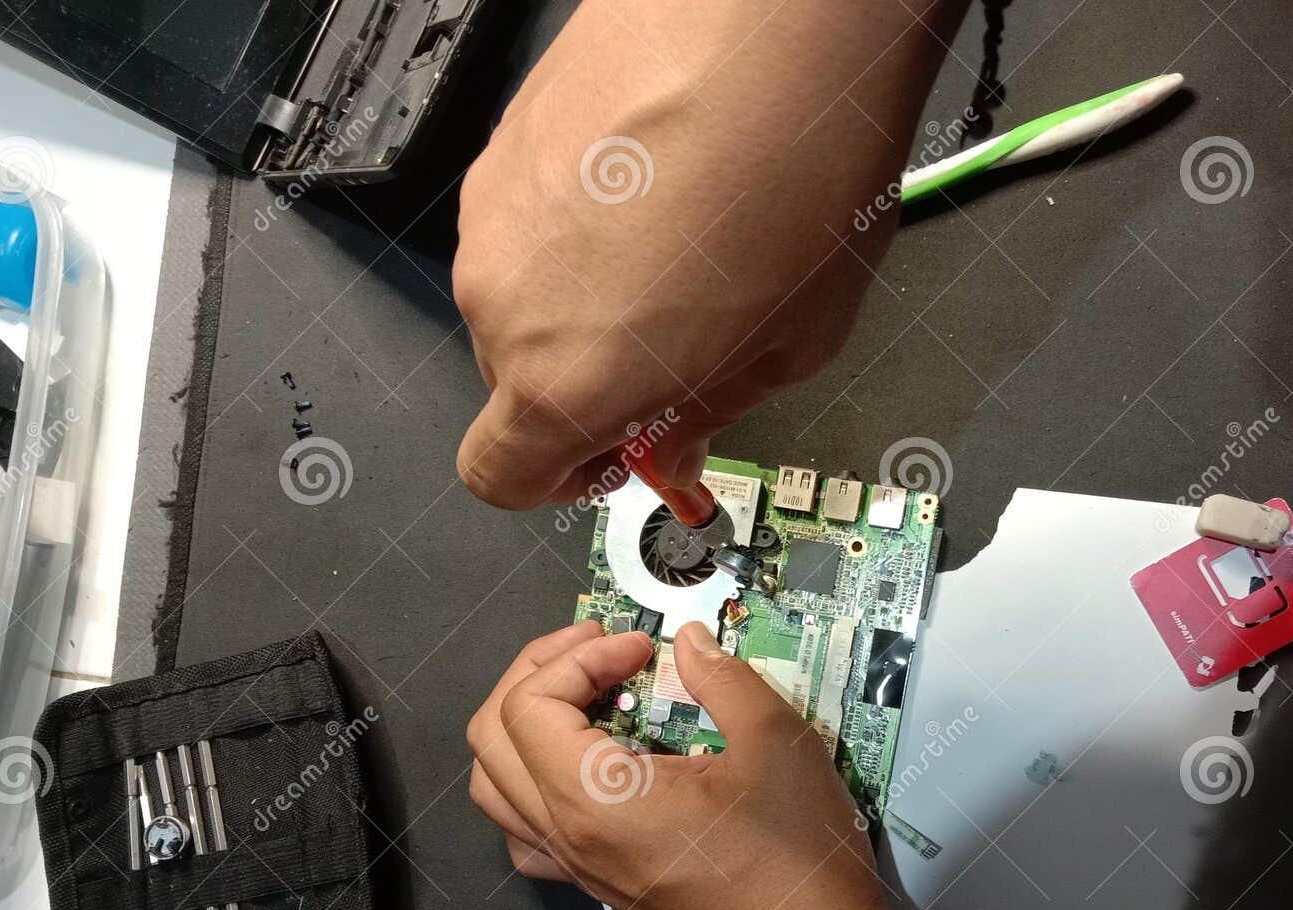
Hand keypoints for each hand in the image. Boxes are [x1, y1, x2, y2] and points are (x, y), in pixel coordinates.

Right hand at [452, 0, 969, 508]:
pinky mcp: (505, 140)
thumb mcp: (787, 345)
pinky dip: (582, 229)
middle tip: (683, 345)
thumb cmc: (799, 171)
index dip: (555, 480)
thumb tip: (671, 444)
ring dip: (589, 299)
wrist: (778, 13)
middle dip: (591, 383)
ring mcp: (493, 213)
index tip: (612, 453)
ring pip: (525, 295)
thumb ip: (706, 414)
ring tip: (687, 248)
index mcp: (563, 382)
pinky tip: (661, 190)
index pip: (495, 476)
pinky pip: (531, 221)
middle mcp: (502, 301)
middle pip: (517, 383)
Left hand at [466, 618, 902, 909]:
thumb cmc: (797, 857)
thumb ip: (722, 679)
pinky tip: (587, 764)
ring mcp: (578, 866)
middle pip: (492, 737)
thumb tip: (690, 642)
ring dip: (525, 725)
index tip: (640, 647)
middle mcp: (569, 836)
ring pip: (497, 786)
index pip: (529, 705)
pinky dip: (533, 783)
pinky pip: (527, 831)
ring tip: (587, 694)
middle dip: (538, 674)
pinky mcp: (599, 883)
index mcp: (596, 799)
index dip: (575, 657)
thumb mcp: (775, 742)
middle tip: (600, 648)